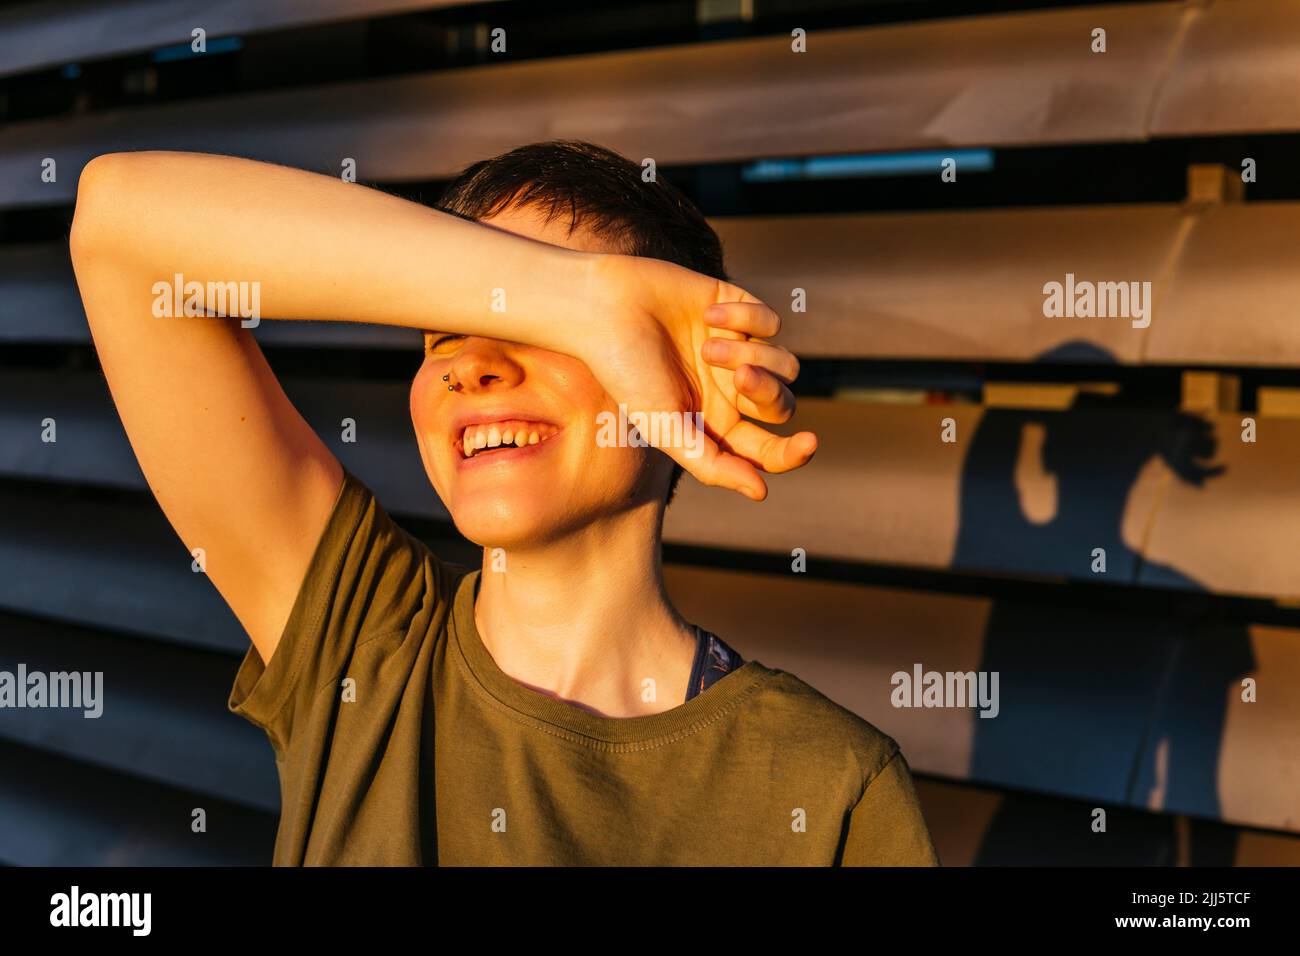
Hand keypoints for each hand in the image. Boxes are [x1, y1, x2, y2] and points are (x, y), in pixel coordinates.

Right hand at [584, 253, 817, 499]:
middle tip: (739, 377)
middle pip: (782, 405)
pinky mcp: (739, 309)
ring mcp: (739, 349)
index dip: (793, 453)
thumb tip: (761, 492)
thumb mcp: (663, 426)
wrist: (605, 308)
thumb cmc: (626, 372)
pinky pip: (771, 321)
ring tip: (707, 344)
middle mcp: (731, 390)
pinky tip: (707, 313)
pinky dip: (743, 318)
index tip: (809, 443)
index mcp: (715, 424)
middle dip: (768, 392)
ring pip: (785, 363)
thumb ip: (710, 463)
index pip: (766, 450)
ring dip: (751, 353)